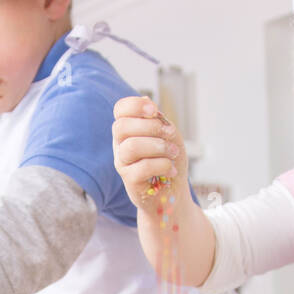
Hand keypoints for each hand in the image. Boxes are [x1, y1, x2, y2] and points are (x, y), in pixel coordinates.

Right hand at [112, 96, 187, 210]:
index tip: (154, 111)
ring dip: (159, 146)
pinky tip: (171, 170)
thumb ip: (157, 119)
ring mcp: (123, 163)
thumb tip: (145, 100)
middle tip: (170, 134)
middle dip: (150, 127)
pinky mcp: (129, 181)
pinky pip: (142, 168)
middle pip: (122, 127)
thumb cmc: (169, 161)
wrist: (172, 194)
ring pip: (132, 146)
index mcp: (129, 130)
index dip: (134, 105)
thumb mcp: (168, 135)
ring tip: (173, 152)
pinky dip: (162, 165)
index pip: (120, 110)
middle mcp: (121, 145)